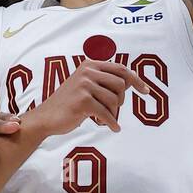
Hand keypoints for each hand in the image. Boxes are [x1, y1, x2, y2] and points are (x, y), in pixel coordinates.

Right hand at [24, 60, 151, 136]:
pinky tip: (112, 128)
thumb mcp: (87, 86)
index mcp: (90, 65)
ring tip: (104, 119)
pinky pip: (106, 113)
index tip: (146, 91)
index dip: (136, 80)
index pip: (121, 69)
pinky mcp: (83, 101)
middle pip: (121, 85)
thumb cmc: (70, 103)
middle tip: (111, 111)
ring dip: (113, 113)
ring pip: (114, 100)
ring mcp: (84, 85)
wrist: (46, 117)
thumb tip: (132, 82)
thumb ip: (105, 81)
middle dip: (120, 101)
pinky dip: (112, 123)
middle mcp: (87, 72)